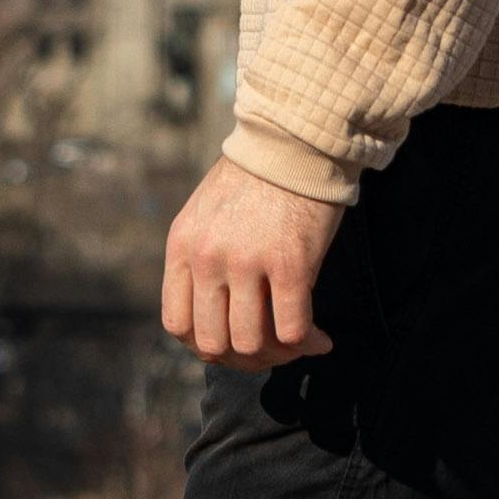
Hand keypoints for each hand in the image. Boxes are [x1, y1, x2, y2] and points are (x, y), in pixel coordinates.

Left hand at [163, 158, 346, 365]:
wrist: (295, 141)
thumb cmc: (258, 179)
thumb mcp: (207, 215)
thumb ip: (203, 259)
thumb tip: (220, 315)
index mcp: (182, 246)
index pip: (178, 325)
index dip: (207, 345)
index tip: (235, 342)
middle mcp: (206, 257)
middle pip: (212, 343)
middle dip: (244, 357)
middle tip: (271, 349)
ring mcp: (245, 262)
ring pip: (251, 343)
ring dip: (278, 354)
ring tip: (299, 343)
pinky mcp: (289, 263)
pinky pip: (292, 328)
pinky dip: (307, 342)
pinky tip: (321, 338)